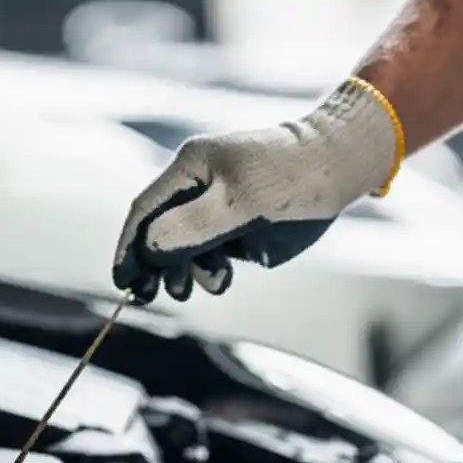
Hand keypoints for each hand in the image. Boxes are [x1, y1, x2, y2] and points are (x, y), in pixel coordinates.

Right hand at [112, 79, 399, 302]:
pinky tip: (222, 277)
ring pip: (188, 246)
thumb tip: (149, 247)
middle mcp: (200, 186)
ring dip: (187, 270)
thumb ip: (194, 226)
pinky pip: (213, 250)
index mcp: (191, 168)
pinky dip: (211, 268)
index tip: (122, 281)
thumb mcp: (242, 203)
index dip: (130, 247)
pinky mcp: (241, 223)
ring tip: (206, 284)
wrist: (339, 166)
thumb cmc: (293, 178)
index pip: (145, 211)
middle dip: (158, 265)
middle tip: (157, 295)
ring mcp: (220, 206)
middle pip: (162, 231)